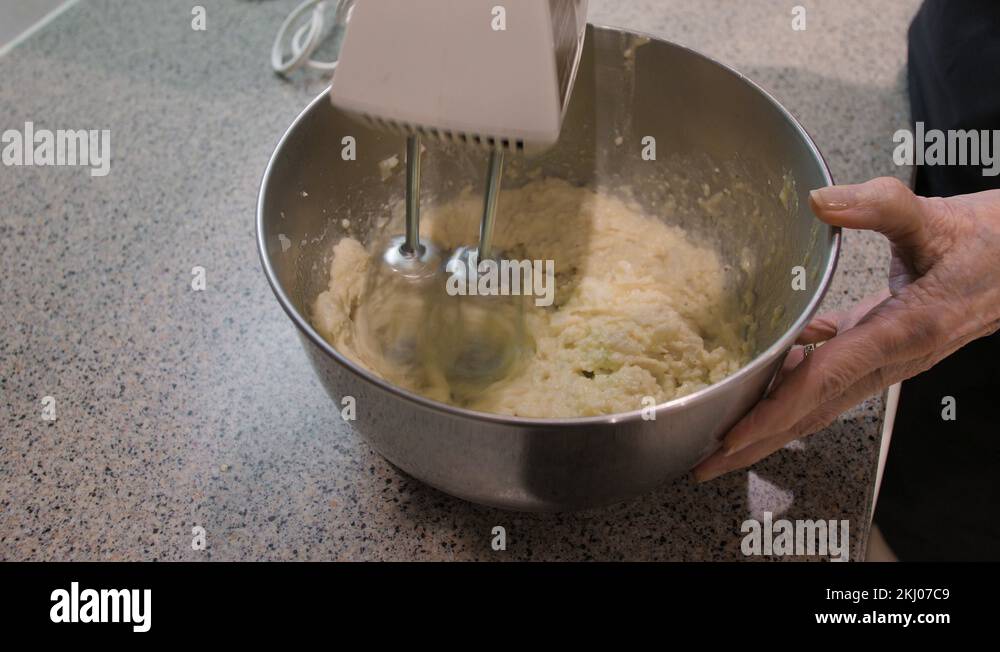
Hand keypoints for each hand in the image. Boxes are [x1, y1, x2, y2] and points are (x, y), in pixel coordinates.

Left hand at [694, 177, 999, 481]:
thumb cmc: (990, 243)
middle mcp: (892, 358)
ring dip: (769, 423)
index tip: (733, 436)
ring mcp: (887, 359)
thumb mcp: (935, 219)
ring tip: (721, 438)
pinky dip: (792, 384)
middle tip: (705, 464)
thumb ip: (880, 207)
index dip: (775, 411)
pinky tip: (764, 374)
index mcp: (902, 332)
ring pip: (819, 401)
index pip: (825, 382)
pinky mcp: (882, 347)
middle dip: (758, 443)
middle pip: (813, 412)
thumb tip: (821, 202)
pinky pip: (829, 377)